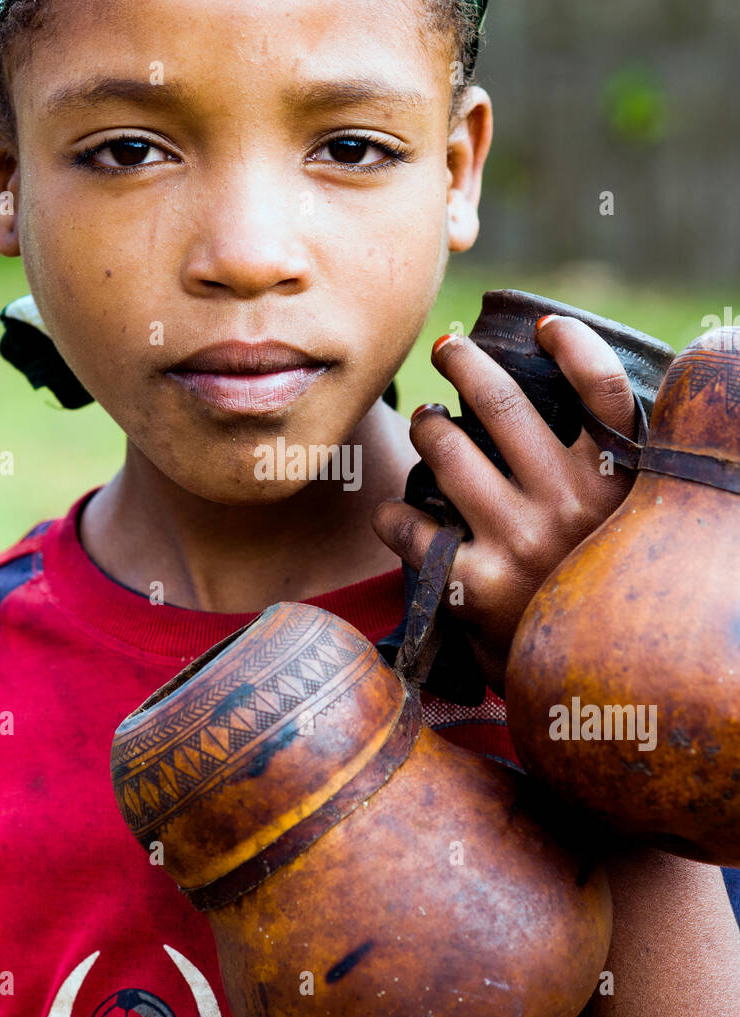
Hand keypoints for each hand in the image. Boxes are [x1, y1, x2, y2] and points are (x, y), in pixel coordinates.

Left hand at [371, 315, 638, 695]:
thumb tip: (573, 406)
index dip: (576, 347)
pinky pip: (408, 523)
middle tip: (448, 348)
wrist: (585, 691)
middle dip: (463, 361)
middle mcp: (572, 506)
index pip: (606, 392)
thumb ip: (606, 477)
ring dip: (427, 426)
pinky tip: (395, 516)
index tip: (548, 326)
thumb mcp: (625, 534)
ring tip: (428, 426)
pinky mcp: (472, 584)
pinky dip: (393, 515)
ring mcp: (520, 543)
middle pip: (504, 402)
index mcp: (619, 486)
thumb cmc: (595, 594)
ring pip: (446, 448)